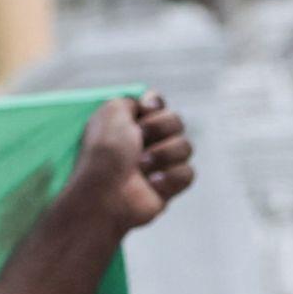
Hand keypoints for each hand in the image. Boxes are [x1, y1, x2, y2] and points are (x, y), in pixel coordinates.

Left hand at [63, 92, 193, 234]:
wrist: (106, 194)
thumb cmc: (105, 154)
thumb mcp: (112, 112)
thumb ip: (131, 100)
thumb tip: (147, 103)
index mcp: (129, 123)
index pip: (158, 104)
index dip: (156, 106)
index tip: (146, 110)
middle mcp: (144, 142)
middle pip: (176, 122)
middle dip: (160, 129)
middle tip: (140, 140)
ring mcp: (159, 164)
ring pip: (185, 147)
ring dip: (163, 155)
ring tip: (141, 168)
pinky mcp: (169, 186)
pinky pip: (187, 173)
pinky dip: (169, 178)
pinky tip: (151, 185)